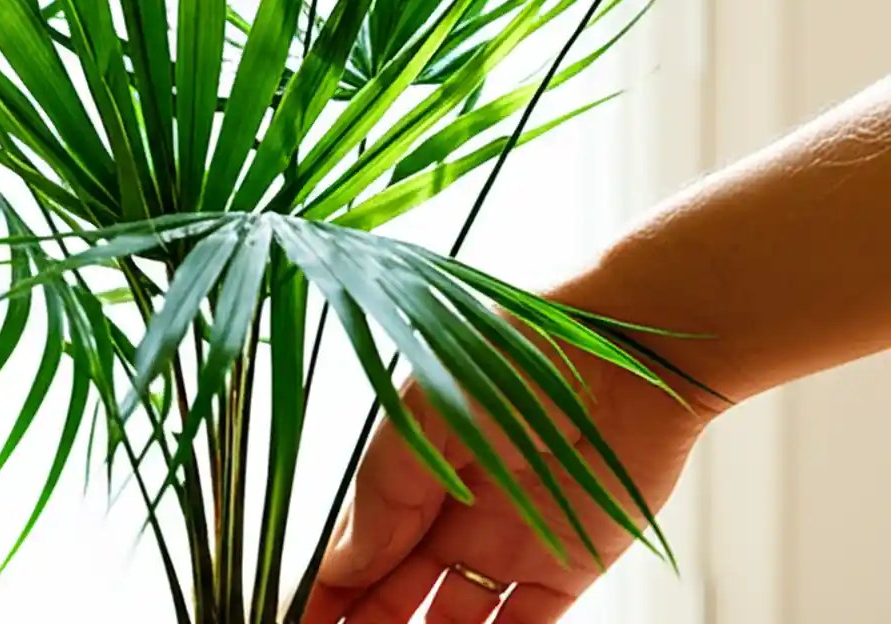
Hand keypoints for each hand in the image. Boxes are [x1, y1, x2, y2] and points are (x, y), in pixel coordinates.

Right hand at [303, 337, 712, 623]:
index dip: (324, 597)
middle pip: (395, 595)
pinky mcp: (566, 568)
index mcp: (411, 474)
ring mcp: (507, 545)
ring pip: (450, 621)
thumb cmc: (516, 359)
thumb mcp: (426, 418)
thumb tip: (341, 562)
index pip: (355, 553)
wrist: (623, 351)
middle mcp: (453, 515)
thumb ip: (384, 494)